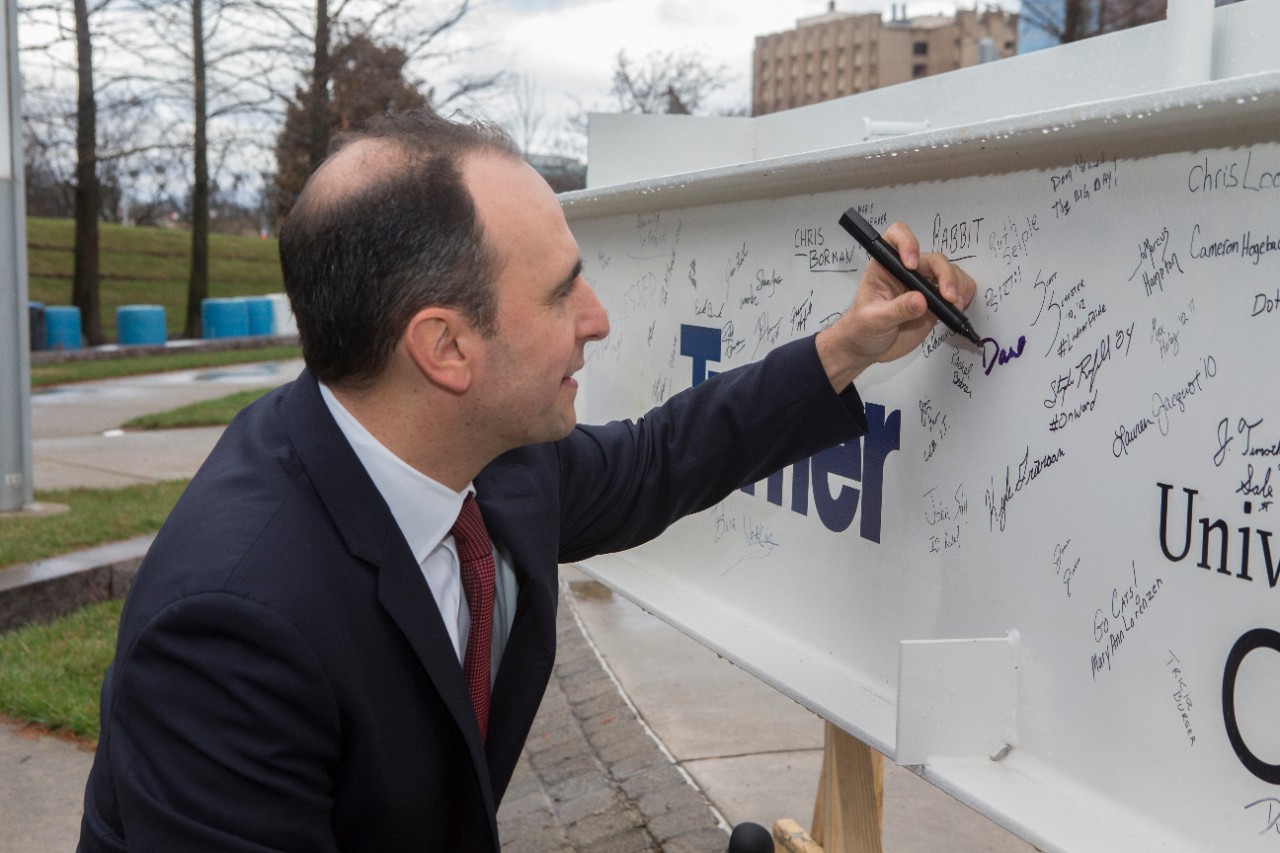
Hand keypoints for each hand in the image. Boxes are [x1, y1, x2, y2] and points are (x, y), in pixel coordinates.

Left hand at [815, 222, 976, 390]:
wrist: (866, 348)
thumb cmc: (861, 329)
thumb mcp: (874, 320)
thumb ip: (896, 310)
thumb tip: (921, 300)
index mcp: (885, 267)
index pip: (896, 237)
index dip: (907, 243)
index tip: (911, 265)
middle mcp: (907, 271)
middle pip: (934, 259)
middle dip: (945, 275)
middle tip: (948, 297)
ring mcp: (923, 285)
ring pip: (950, 272)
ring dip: (958, 285)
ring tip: (955, 305)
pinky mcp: (935, 301)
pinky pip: (957, 289)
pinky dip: (963, 295)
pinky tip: (958, 308)